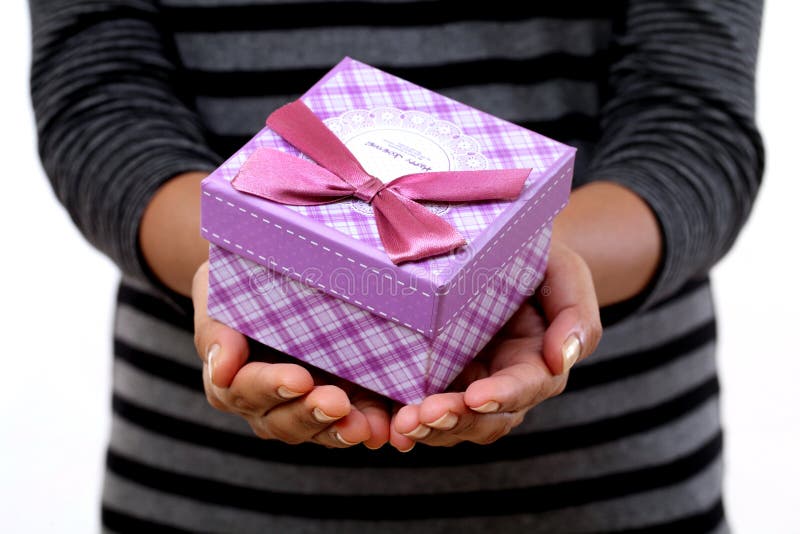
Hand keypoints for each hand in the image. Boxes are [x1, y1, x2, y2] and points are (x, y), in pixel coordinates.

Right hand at [192, 261, 390, 448]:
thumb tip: (221, 369)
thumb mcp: (217, 290)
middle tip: (336, 403)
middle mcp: (264, 403)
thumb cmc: (239, 280)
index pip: (245, 389)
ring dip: (339, 429)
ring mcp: (301, 407)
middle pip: (283, 420)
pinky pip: (349, 424)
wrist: (271, 274)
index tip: (298, 379)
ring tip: (363, 425)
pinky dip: (368, 426)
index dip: (270, 386)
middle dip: (310, 413)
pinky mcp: (336, 406)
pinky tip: (384, 428)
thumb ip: (217, 330)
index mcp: (231, 377)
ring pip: (317, 430)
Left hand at [390, 241, 601, 449]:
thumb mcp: (564, 272)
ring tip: (400, 424)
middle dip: (456, 420)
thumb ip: (575, 314)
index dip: (504, 395)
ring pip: (452, 422)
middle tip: (423, 416)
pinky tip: (384, 423)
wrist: (495, 250)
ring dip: (427, 429)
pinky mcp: (432, 378)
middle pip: (485, 418)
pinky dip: (402, 418)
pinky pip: (420, 407)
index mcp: (535, 361)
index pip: (526, 387)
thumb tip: (562, 358)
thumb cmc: (535, 258)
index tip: (477, 397)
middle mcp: (500, 383)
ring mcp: (464, 383)